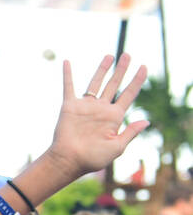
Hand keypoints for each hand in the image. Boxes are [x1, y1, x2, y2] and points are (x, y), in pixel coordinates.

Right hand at [46, 54, 148, 179]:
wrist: (69, 160)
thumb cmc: (93, 158)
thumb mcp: (117, 147)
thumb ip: (130, 133)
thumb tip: (146, 122)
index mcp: (114, 117)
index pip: (129, 94)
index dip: (137, 81)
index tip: (144, 67)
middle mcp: (101, 109)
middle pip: (114, 84)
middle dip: (122, 69)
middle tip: (128, 55)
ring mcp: (86, 106)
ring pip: (96, 82)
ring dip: (103, 68)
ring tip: (111, 56)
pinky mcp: (70, 106)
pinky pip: (68, 87)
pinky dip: (68, 74)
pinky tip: (67, 62)